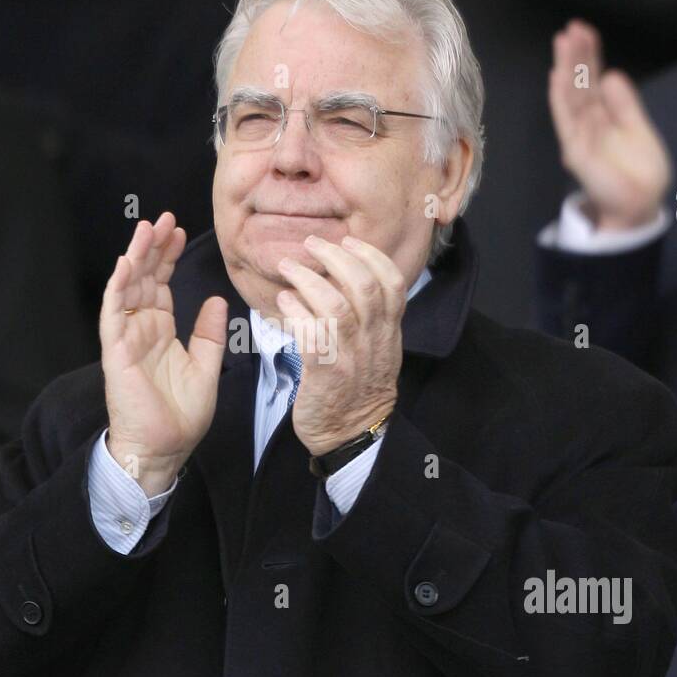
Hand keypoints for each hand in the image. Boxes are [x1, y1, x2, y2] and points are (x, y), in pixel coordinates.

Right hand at [99, 212, 227, 495]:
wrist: (164, 450)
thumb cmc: (181, 415)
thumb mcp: (207, 367)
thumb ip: (210, 334)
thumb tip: (218, 300)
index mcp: (161, 332)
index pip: (163, 284)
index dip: (169, 257)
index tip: (180, 231)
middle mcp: (141, 330)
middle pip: (145, 278)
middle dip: (153, 247)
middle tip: (164, 218)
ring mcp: (126, 339)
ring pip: (127, 288)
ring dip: (135, 257)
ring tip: (146, 229)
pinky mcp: (116, 351)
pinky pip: (114, 313)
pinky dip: (119, 287)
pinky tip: (126, 263)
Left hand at [275, 234, 404, 457]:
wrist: (353, 435)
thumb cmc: (357, 389)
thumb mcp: (377, 349)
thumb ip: (369, 316)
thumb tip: (344, 276)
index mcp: (389, 331)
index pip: (393, 283)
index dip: (371, 256)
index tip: (349, 240)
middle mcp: (374, 340)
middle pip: (363, 286)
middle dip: (335, 257)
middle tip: (310, 245)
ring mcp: (352, 358)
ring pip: (337, 307)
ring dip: (309, 280)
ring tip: (289, 268)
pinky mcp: (327, 375)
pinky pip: (313, 337)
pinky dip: (297, 313)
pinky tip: (284, 302)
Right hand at [548, 21, 671, 230]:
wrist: (640, 206)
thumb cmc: (639, 172)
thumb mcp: (638, 128)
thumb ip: (625, 104)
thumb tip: (611, 74)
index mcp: (602, 117)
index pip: (592, 81)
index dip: (589, 56)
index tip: (585, 31)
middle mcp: (586, 124)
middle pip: (578, 85)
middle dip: (574, 56)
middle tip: (571, 28)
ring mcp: (579, 137)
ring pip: (569, 97)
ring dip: (565, 69)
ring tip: (562, 43)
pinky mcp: (576, 153)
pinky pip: (566, 123)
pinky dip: (561, 100)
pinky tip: (558, 79)